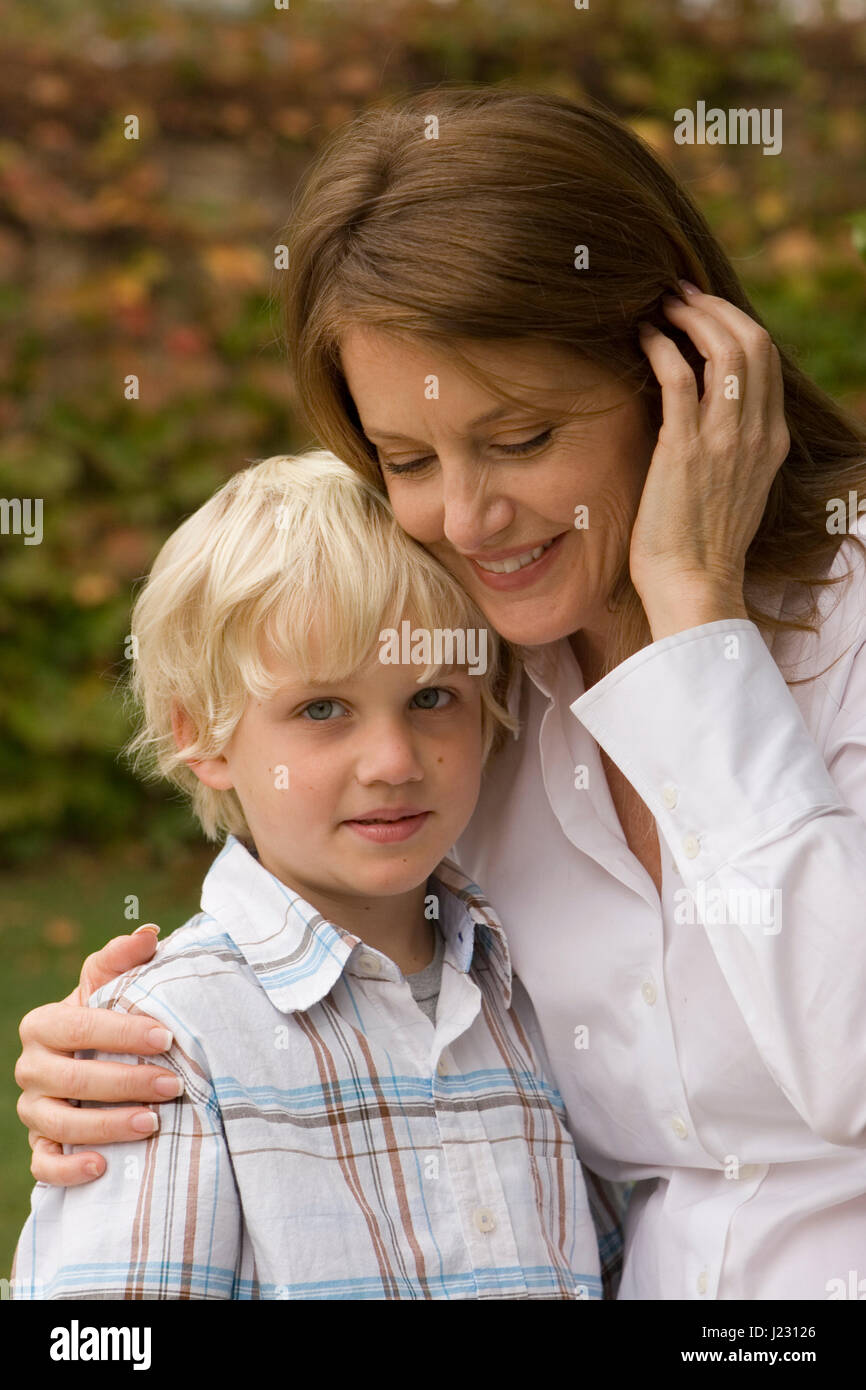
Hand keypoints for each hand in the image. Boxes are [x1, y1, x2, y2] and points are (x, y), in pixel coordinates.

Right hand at [15, 926, 181, 1186]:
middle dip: (127, 1083)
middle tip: (173, 1085)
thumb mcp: (113, 984)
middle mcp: (31, 1068)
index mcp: (44, 1024)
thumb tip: (149, 932)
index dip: (123, 1033)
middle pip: (73, 1080)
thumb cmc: (109, 1017)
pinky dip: (69, 1169)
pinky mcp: (39, 1146)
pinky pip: (44, 1166)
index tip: (167, 1037)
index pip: (81, 1027)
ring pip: (61, 1124)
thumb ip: (125, 957)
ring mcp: (32, 1110)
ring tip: (154, 1123)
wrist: (97, 1061)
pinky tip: (103, 1167)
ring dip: (109, 1126)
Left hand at [631, 281, 789, 639]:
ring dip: (689, 317)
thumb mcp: (730, 488)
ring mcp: (723, 440)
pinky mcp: (685, 449)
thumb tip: (697, 414)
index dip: (733, 323)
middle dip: (714, 308)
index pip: (766, 360)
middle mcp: (755, 434)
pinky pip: (679, 376)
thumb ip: (727, 447)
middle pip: (751, 342)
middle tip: (678, 294)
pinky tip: (643, 337)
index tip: (701, 310)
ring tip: (658, 306)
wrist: (692, 587)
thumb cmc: (699, 545)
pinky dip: (661, 346)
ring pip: (723, 349)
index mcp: (770, 441)